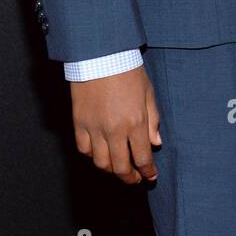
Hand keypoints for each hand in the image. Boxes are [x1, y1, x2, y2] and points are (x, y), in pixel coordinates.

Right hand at [70, 66, 160, 184]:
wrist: (100, 56)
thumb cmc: (127, 71)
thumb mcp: (148, 93)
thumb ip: (153, 120)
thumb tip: (156, 143)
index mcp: (135, 122)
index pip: (142, 158)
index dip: (147, 171)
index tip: (150, 176)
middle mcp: (114, 130)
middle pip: (121, 167)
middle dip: (130, 177)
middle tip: (135, 179)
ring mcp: (95, 128)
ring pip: (101, 163)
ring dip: (111, 170)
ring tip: (118, 169)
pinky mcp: (79, 123)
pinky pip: (84, 149)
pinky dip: (92, 156)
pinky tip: (100, 154)